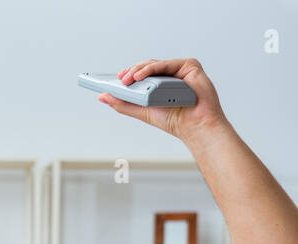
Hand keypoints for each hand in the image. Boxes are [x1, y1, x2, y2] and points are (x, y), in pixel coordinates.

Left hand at [97, 58, 228, 143]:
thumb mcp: (142, 111)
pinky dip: (152, 68)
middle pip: (147, 67)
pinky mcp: (189, 66)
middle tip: (121, 80)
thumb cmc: (174, 120)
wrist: (195, 126)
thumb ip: (123, 104)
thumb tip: (103, 96)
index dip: (128, 74)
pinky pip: (167, 64)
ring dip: (139, 69)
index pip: (141, 74)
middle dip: (132, 72)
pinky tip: (141, 75)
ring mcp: (180, 69)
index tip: (116, 79)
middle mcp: (170, 74)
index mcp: (160, 82)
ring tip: (128, 78)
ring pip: (155, 64)